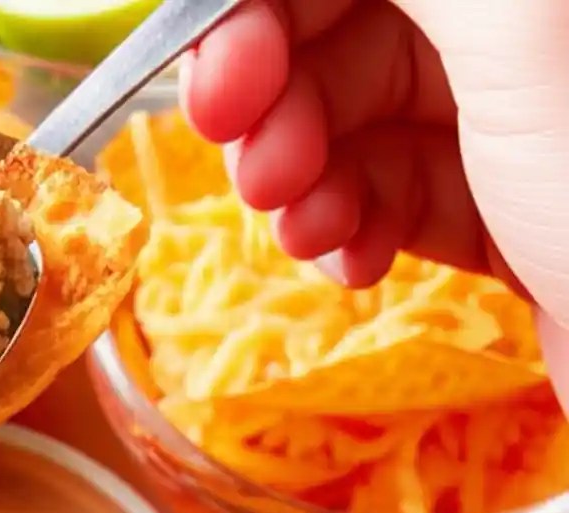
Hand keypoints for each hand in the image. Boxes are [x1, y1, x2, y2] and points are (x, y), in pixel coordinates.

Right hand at [179, 0, 568, 408]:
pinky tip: (344, 255)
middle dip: (272, 85)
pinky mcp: (509, 201)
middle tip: (238, 148)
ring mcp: (524, 112)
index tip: (214, 56)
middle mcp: (531, 30)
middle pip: (348, 20)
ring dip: (297, 168)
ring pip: (355, 111)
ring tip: (296, 220)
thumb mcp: (524, 25)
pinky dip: (346, 221)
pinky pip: (389, 187)